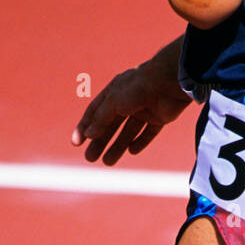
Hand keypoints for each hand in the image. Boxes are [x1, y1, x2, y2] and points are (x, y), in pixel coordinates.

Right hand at [71, 56, 191, 164]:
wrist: (168, 82)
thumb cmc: (137, 87)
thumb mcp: (114, 103)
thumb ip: (101, 119)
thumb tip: (89, 134)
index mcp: (114, 92)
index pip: (95, 112)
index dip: (85, 127)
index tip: (76, 143)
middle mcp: (128, 100)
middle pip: (110, 125)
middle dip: (100, 142)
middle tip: (90, 158)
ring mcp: (144, 109)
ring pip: (128, 131)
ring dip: (117, 147)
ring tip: (107, 162)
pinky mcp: (159, 117)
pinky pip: (148, 132)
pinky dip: (141, 142)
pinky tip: (132, 151)